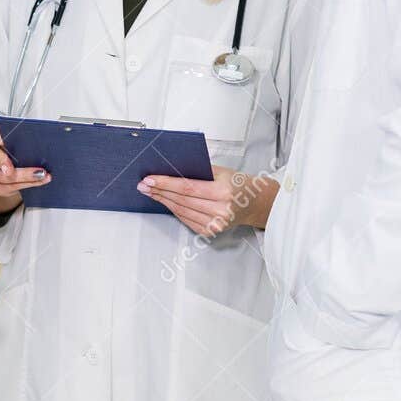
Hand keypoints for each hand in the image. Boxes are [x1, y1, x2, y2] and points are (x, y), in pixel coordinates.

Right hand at [0, 121, 49, 213]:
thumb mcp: (24, 138)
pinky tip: (37, 181)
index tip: (5, 141)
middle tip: (12, 169)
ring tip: (40, 174)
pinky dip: (24, 185)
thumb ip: (27, 137)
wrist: (21, 164)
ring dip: (22, 177)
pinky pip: (5, 188)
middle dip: (2, 162)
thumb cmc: (21, 147)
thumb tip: (42, 139)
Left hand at [137, 165, 278, 237]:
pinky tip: (165, 202)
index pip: (187, 188)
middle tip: (144, 185)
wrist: (255, 203)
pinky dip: (174, 210)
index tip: (150, 179)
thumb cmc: (239, 184)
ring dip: (163, 201)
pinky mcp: (210, 232)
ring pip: (181, 211)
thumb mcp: (221, 172)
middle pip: (182, 201)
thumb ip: (198, 171)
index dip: (166, 184)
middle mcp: (220, 211)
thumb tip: (171, 168)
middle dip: (160, 192)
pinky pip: (186, 219)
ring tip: (151, 192)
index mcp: (223, 193)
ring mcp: (215, 224)